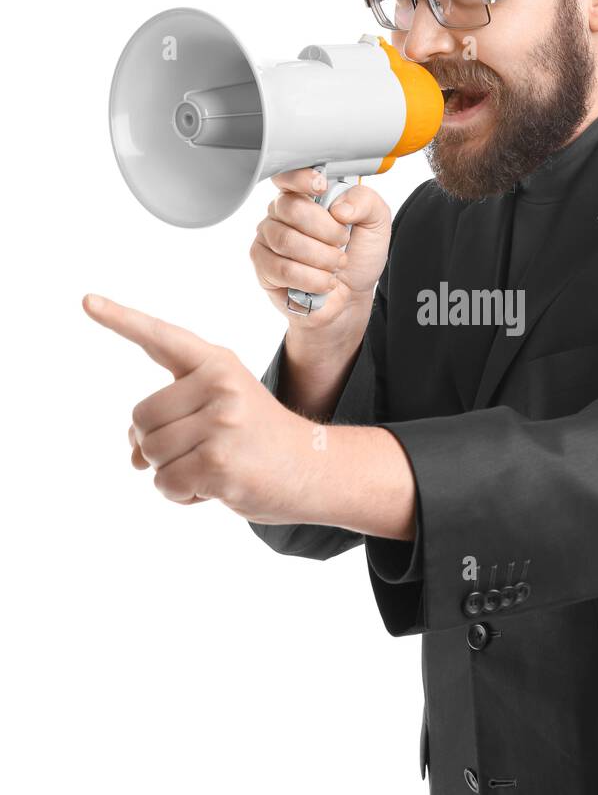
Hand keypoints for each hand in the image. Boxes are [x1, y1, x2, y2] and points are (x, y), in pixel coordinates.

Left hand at [82, 294, 319, 522]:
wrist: (314, 469)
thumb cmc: (259, 440)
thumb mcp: (219, 411)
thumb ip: (171, 418)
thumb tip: (133, 454)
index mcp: (217, 363)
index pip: (162, 338)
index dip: (120, 319)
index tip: (87, 301)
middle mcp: (218, 385)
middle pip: (140, 416)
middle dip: (156, 443)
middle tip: (197, 451)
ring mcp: (220, 424)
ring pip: (150, 453)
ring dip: (170, 472)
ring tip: (209, 468)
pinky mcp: (218, 463)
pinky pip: (166, 482)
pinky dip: (179, 494)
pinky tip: (211, 488)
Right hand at [250, 167, 390, 326]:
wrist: (353, 294)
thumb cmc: (358, 255)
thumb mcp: (376, 223)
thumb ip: (365, 202)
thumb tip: (339, 208)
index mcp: (305, 195)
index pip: (288, 176)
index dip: (301, 178)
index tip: (321, 187)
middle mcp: (282, 214)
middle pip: (291, 209)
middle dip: (325, 230)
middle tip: (342, 243)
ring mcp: (269, 240)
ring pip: (286, 241)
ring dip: (321, 258)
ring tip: (337, 265)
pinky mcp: (265, 268)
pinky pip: (283, 269)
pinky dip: (311, 279)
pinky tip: (324, 282)